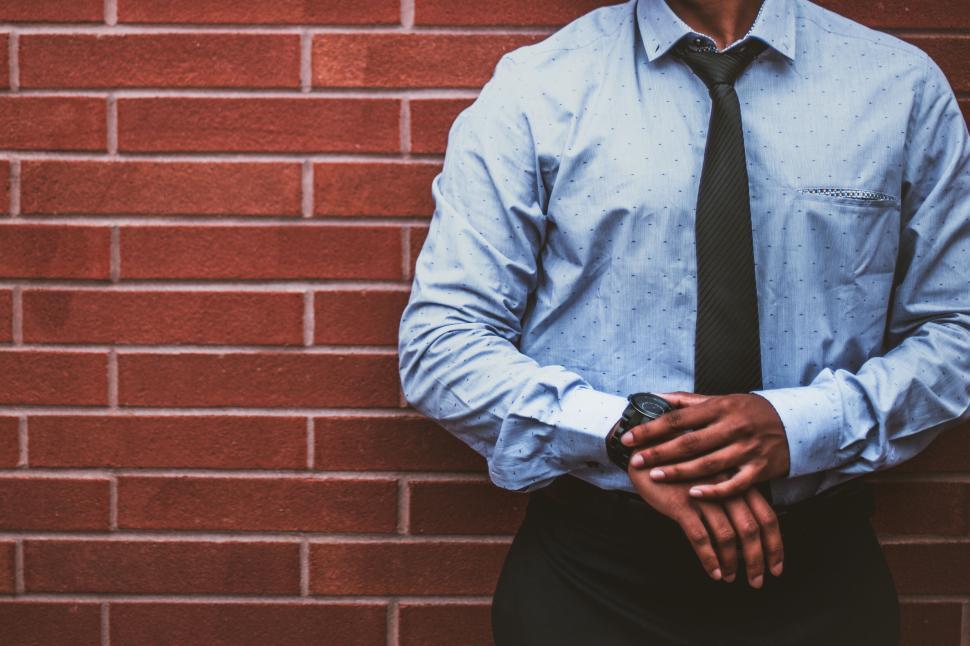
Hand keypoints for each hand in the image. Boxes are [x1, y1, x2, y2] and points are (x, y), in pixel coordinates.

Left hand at [623, 392, 790, 498]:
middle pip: (690, 442)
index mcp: (719, 408)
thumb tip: (653, 397)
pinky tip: (693, 494)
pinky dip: (714, 490)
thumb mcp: (720, 400)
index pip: (678, 419)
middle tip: (635, 460)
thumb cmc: (748, 412)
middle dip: (659, 452)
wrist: (794, 423)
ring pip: (708, 464)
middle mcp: (732, 427)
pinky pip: (735, 484)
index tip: (629, 438)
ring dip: (679, 472)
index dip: (652, 429)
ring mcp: (747, 449)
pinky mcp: (760, 469)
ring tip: (655, 476)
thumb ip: (686, 401)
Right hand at [627, 463, 783, 587]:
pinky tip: (712, 572)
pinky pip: (700, 537)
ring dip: (732, 563)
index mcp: (737, 481)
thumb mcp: (714, 476)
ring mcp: (704, 496)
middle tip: (756, 581)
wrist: (647, 453)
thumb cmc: (682, 467)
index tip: (776, 567)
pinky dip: (709, 558)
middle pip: (751, 529)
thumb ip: (732, 495)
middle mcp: (725, 488)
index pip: (767, 516)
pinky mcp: (681, 504)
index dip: (775, 545)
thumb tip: (750, 529)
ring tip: (729, 578)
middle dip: (757, 560)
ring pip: (727, 537)